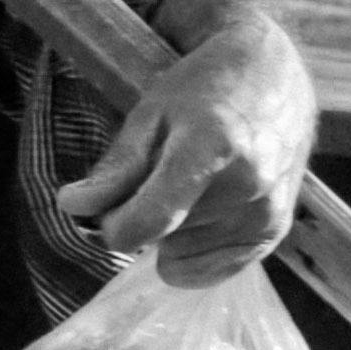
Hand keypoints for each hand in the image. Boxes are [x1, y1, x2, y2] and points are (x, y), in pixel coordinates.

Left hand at [59, 18, 315, 285]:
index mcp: (211, 146)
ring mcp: (267, 213)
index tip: (100, 212)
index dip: (114, 227)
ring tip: (192, 182)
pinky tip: (201, 210)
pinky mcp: (276, 233)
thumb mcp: (150, 112)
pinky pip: (208, 273)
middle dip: (143, 214)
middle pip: (161, 237)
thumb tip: (72, 208)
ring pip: (180, 256)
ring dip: (172, 230)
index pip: (154, 218)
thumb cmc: (205, 89)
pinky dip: (192, 249)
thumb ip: (116, 167)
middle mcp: (248, 186)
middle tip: (159, 172)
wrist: (278, 77)